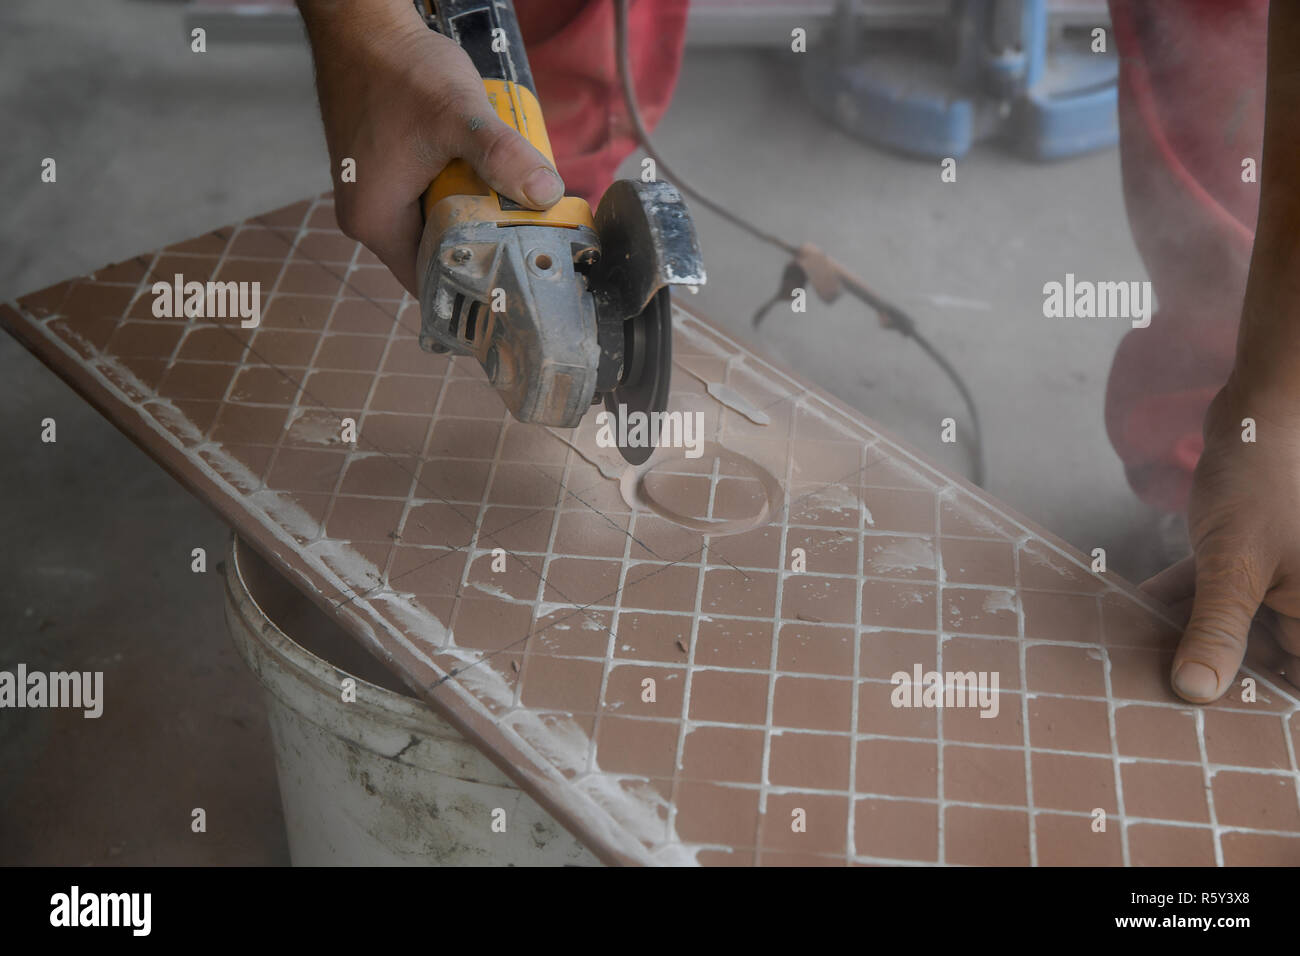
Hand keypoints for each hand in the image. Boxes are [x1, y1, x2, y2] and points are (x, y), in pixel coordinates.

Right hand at [298, 0, 564, 293]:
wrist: (362, 23)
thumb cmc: (398, 68)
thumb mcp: (458, 115)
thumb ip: (502, 156)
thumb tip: (546, 194)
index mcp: (377, 223)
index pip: (431, 282)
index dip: (474, 285)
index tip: (516, 280)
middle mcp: (368, 216)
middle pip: (436, 254)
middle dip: (480, 246)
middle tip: (527, 239)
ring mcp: (372, 192)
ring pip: (434, 224)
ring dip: (471, 215)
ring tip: (511, 207)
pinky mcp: (383, 169)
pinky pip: (426, 197)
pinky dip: (456, 191)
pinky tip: (483, 175)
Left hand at [1141, 375, 1299, 701]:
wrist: (1265, 406)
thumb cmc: (1266, 479)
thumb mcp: (1235, 563)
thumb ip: (1218, 630)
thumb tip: (1196, 693)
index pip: (1294, 682)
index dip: (1254, 707)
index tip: (1202, 729)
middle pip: (1261, 658)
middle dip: (1209, 673)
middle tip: (1149, 699)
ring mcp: (1282, 578)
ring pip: (1232, 623)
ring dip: (1184, 636)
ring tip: (1130, 660)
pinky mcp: (1250, 555)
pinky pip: (1216, 590)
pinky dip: (1180, 598)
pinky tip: (1132, 610)